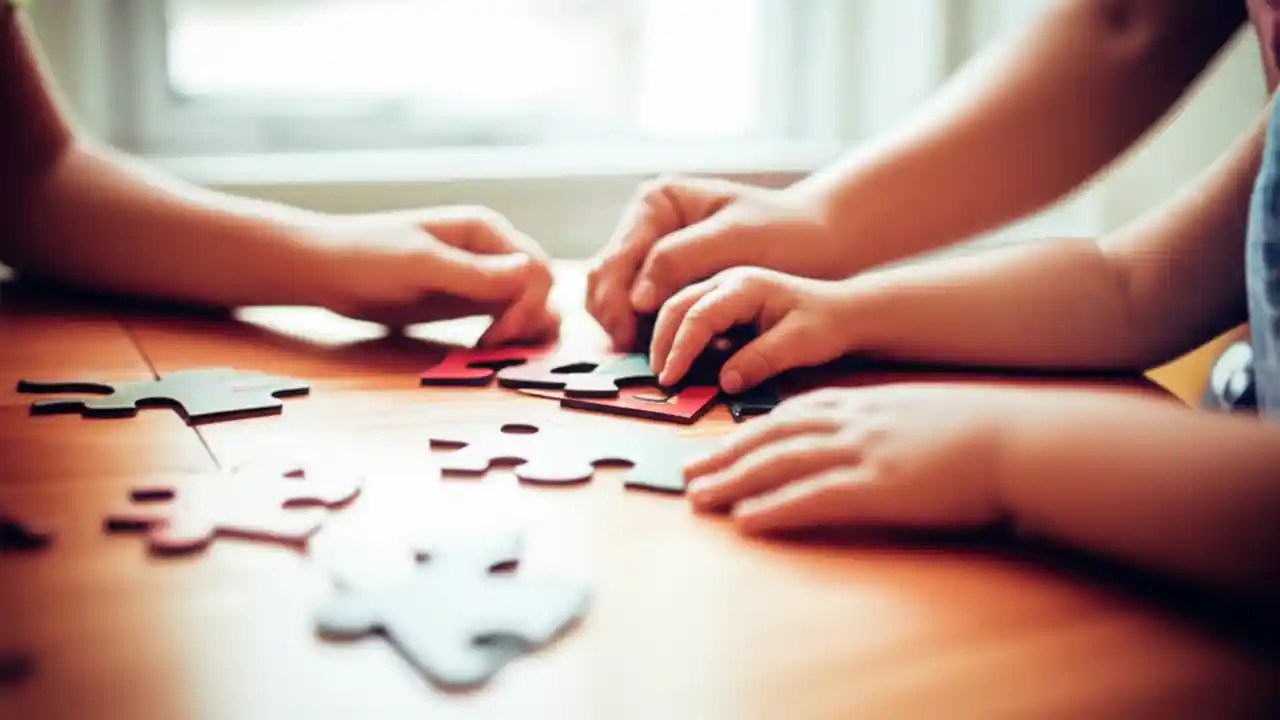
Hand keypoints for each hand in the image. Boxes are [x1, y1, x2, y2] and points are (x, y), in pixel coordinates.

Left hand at [312, 207, 557, 343]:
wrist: (326, 269)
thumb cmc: (366, 257)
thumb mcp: (421, 264)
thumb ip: (475, 273)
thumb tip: (531, 272)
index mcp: (486, 231)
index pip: (537, 269)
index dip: (528, 306)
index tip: (495, 336)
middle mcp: (491, 251)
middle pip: (540, 288)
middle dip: (528, 320)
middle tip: (490, 346)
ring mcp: (480, 278)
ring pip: (528, 305)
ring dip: (524, 330)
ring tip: (492, 348)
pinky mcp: (467, 302)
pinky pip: (504, 317)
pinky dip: (508, 335)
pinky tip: (484, 348)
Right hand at [586, 176, 844, 349]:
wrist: (816, 243)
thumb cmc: (784, 235)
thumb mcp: (734, 239)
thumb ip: (681, 260)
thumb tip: (636, 297)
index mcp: (658, 201)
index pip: (620, 257)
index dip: (619, 300)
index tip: (633, 337)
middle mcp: (646, 223)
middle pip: (606, 277)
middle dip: (615, 317)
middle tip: (637, 354)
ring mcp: (650, 251)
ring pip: (610, 296)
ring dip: (622, 327)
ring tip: (649, 355)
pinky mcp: (661, 278)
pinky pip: (633, 308)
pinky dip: (640, 329)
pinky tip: (661, 348)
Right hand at [650, 267, 858, 392]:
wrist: (845, 309)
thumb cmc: (827, 322)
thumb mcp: (800, 344)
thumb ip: (761, 360)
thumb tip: (725, 382)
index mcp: (745, 286)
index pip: (698, 316)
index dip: (680, 349)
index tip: (669, 379)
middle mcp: (728, 280)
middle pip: (677, 305)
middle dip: (662, 342)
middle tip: (660, 378)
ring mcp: (724, 287)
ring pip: (679, 307)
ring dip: (666, 338)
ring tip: (666, 371)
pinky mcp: (725, 300)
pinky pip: (692, 313)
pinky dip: (681, 336)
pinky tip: (687, 360)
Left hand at [685, 385, 1007, 534]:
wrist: (1018, 438)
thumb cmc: (977, 431)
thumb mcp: (917, 415)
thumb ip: (880, 424)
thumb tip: (858, 443)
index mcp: (862, 403)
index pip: (787, 416)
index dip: (745, 433)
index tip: (717, 448)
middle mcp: (852, 422)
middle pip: (769, 437)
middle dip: (723, 457)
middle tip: (687, 475)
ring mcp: (863, 453)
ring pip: (779, 464)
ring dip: (732, 482)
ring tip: (699, 498)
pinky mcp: (878, 487)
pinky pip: (812, 497)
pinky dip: (774, 508)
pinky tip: (747, 520)